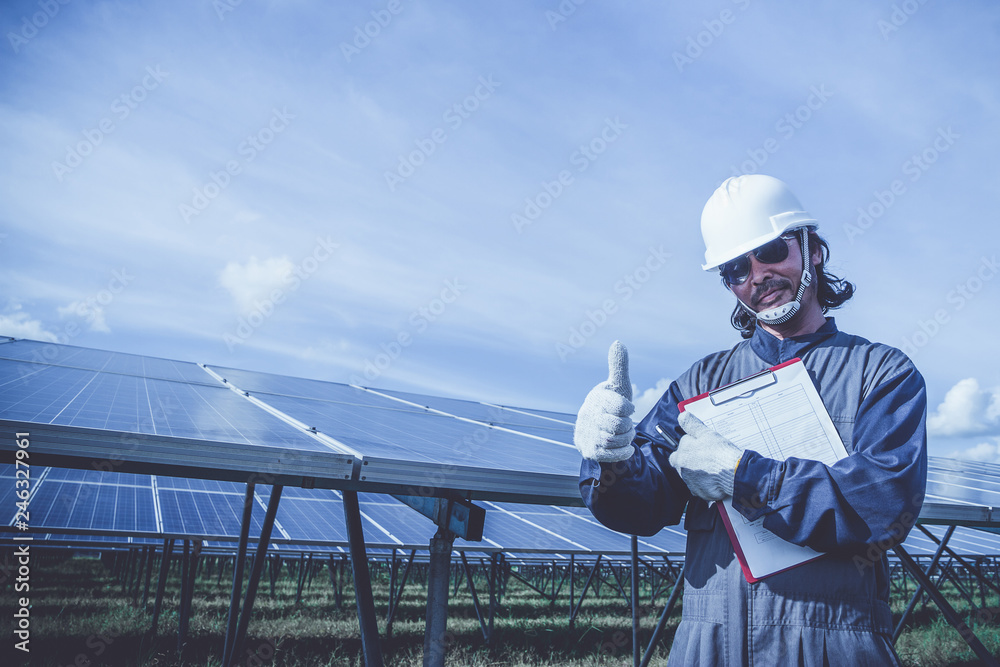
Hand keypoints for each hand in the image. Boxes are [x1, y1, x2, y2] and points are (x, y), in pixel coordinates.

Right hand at [573, 341, 635, 461]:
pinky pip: (614, 454)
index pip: (622, 406)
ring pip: (618, 440)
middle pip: (620, 425)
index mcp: (597, 398)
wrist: (594, 432)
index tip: (626, 408)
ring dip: (626, 439)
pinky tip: (622, 446)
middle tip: (625, 424)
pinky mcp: (590, 451)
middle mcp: (589, 415)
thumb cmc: (611, 406)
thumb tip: (618, 342)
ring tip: (622, 435)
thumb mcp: (617, 386)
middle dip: (628, 427)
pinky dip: (624, 451)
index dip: (628, 409)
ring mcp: (588, 434)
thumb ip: (618, 366)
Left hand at [669, 411, 741, 501]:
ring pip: (692, 476)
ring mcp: (692, 484)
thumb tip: (682, 416)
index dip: (687, 448)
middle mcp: (683, 472)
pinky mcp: (701, 493)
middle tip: (705, 456)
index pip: (676, 452)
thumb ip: (691, 424)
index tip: (697, 446)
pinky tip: (716, 476)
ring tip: (713, 466)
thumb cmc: (720, 453)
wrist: (734, 473)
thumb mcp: (705, 433)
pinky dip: (706, 483)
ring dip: (699, 472)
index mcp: (680, 457)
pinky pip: (701, 487)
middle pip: (683, 465)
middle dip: (691, 461)